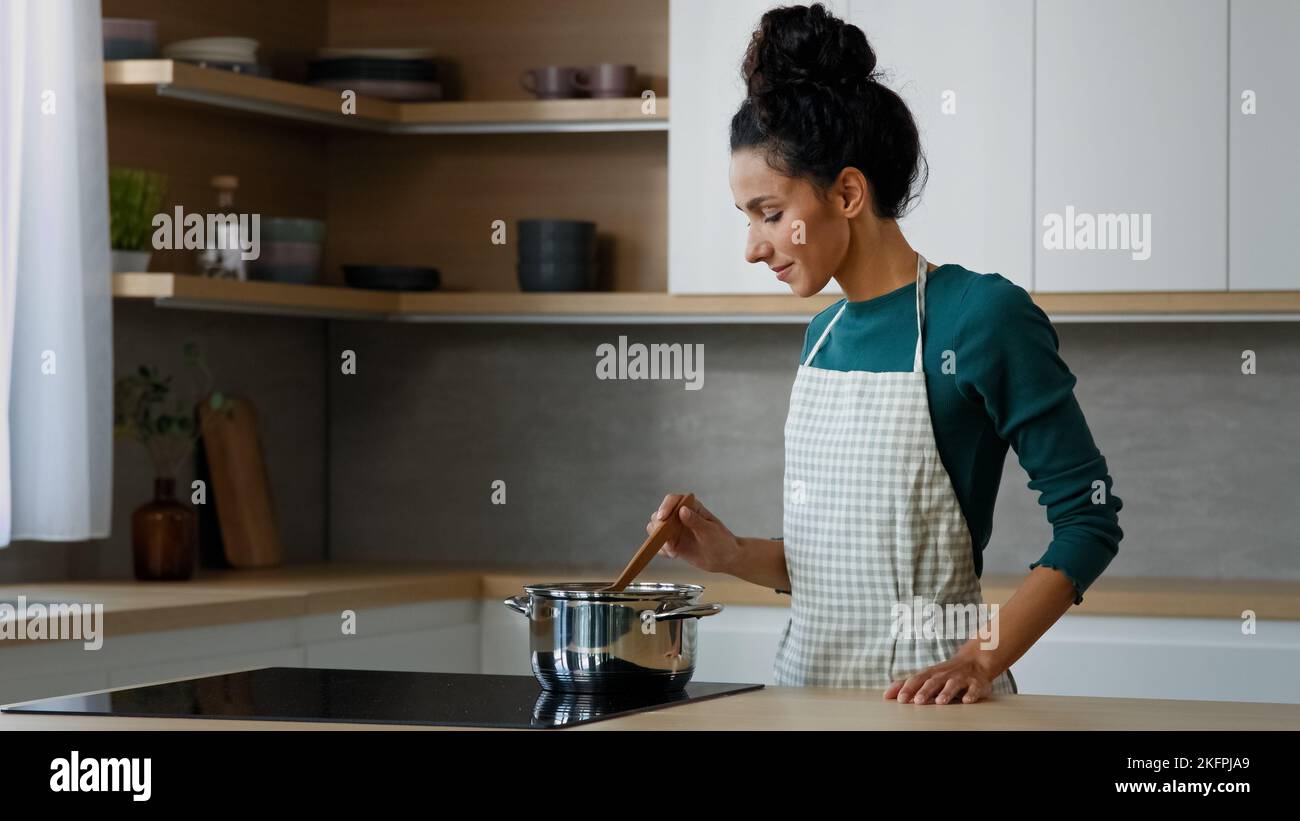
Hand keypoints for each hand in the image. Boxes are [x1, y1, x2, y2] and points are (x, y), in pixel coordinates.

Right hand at [648, 493, 739, 574]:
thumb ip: (696, 521)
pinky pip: (659, 545)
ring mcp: (675, 530)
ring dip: (659, 540)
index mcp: (691, 507)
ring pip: (655, 529)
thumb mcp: (710, 531)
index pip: (673, 500)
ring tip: (673, 551)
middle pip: (659, 515)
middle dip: (659, 527)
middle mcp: (679, 516)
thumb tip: (682, 510)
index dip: (665, 507)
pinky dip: (662, 550)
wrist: (725, 559)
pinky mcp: (672, 543)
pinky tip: (674, 555)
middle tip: (667, 540)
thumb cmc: (722, 541)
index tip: (663, 518)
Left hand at [883, 648, 1000, 704]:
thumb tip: (886, 695)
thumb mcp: (926, 676)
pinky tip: (967, 701)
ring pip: (953, 685)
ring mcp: (961, 678)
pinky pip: (974, 689)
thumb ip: (907, 685)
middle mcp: (944, 675)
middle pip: (933, 682)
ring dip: (946, 693)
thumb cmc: (945, 672)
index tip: (899, 699)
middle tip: (917, 701)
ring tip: (940, 702)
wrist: (975, 660)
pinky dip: (971, 694)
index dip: (908, 689)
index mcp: (931, 674)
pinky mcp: (976, 684)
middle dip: (924, 691)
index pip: (916, 680)